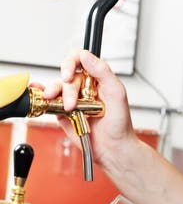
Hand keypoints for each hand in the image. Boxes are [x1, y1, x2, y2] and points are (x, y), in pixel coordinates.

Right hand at [43, 49, 136, 169]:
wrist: (113, 148)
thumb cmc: (119, 123)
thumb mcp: (117, 93)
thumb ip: (103, 71)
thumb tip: (86, 55)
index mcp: (97, 78)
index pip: (80, 59)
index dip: (71, 62)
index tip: (69, 73)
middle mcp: (83, 86)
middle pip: (66, 74)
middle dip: (67, 88)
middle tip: (72, 102)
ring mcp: (72, 99)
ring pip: (56, 87)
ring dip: (56, 94)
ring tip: (67, 108)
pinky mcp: (63, 112)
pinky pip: (49, 101)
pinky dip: (42, 97)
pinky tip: (42, 96)